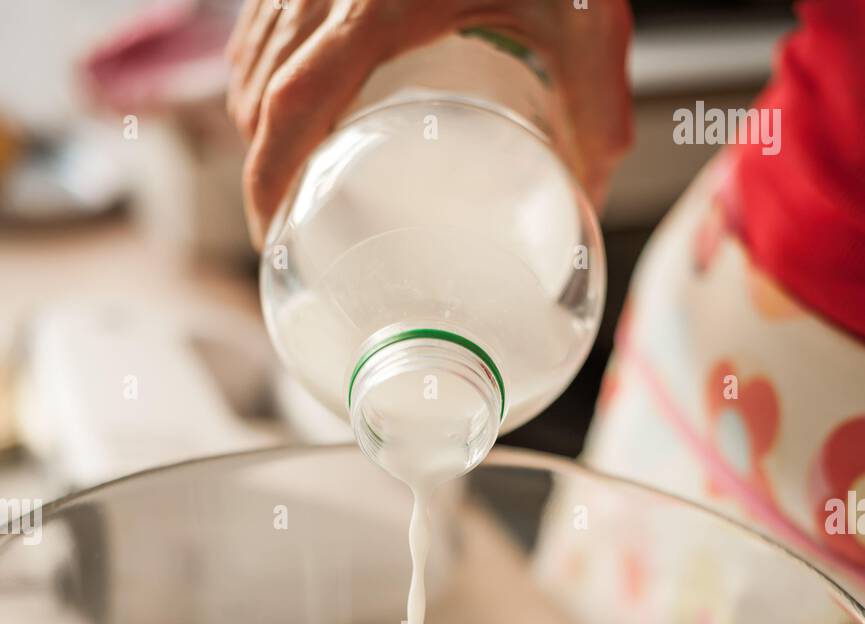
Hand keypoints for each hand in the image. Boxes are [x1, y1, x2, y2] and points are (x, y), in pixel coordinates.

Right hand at [226, 0, 633, 245]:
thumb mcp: (585, 18)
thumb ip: (596, 107)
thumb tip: (591, 196)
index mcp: (377, 7)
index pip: (292, 105)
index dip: (269, 178)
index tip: (271, 232)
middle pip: (261, 88)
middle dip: (262, 166)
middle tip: (283, 229)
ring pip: (256, 50)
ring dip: (259, 122)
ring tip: (287, 181)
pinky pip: (268, 16)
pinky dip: (264, 67)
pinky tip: (287, 104)